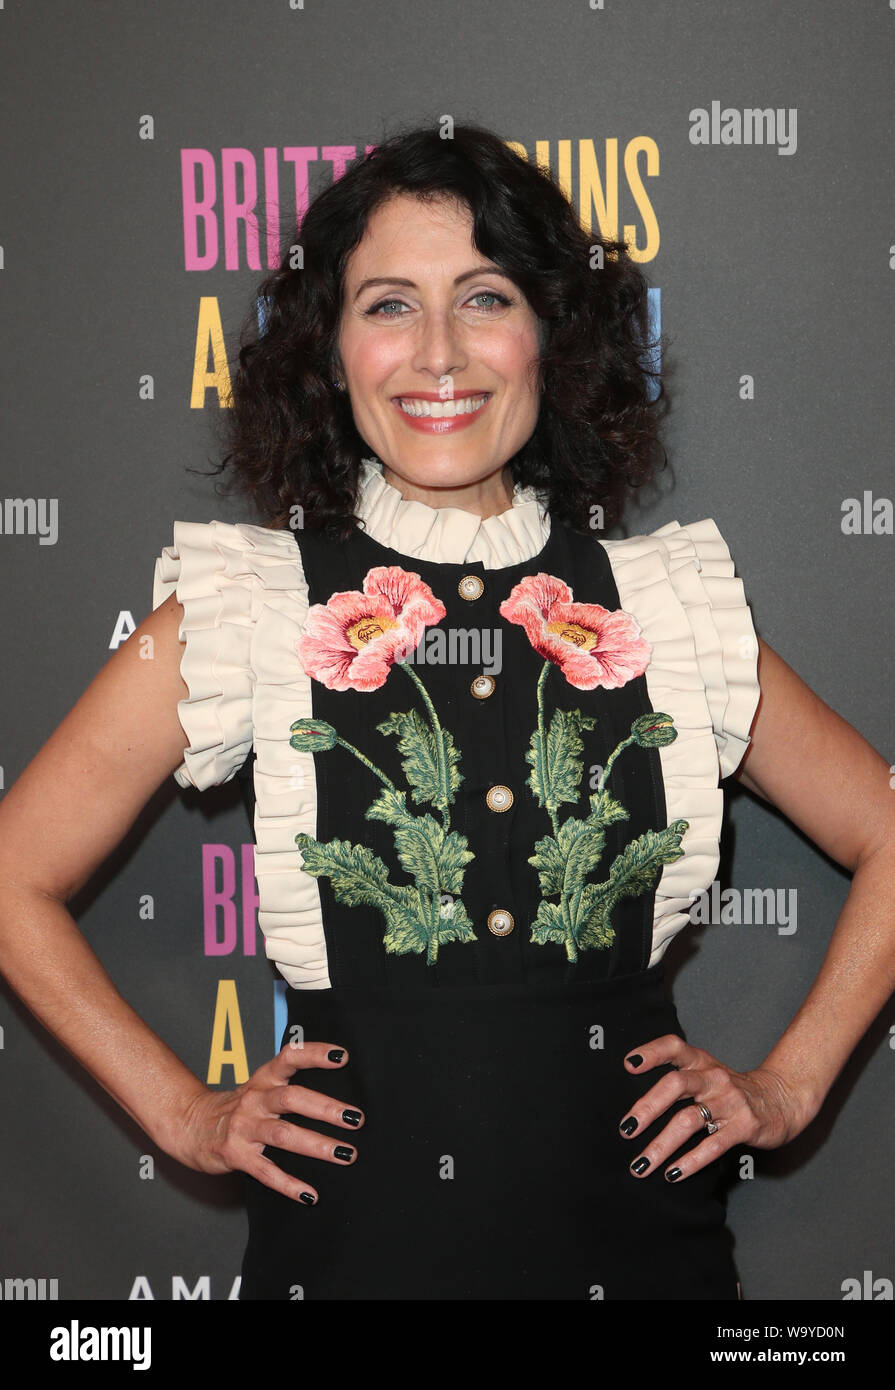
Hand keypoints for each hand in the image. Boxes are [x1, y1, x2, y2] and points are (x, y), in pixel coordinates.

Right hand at [170, 1040, 363, 1203]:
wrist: (189, 1126)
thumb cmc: (236, 1107)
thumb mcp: (258, 1086)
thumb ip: (288, 1083)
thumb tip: (335, 1087)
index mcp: (262, 1079)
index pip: (289, 1058)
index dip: (314, 1054)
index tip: (342, 1056)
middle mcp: (254, 1100)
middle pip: (292, 1098)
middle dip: (326, 1108)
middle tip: (356, 1119)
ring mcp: (244, 1128)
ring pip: (284, 1134)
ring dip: (317, 1145)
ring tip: (346, 1155)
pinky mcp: (236, 1155)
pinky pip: (266, 1172)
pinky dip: (289, 1185)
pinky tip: (310, 1195)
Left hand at [617, 1035, 809, 1181]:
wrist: (781, 1099)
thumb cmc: (732, 1090)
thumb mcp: (707, 1074)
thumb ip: (679, 1079)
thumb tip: (635, 1104)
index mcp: (701, 1062)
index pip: (674, 1047)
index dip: (651, 1052)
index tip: (628, 1064)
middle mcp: (713, 1078)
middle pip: (675, 1084)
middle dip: (647, 1108)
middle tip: (625, 1130)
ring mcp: (730, 1102)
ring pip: (688, 1121)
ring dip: (661, 1145)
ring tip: (641, 1165)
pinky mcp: (744, 1126)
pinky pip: (712, 1146)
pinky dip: (690, 1162)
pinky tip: (673, 1173)